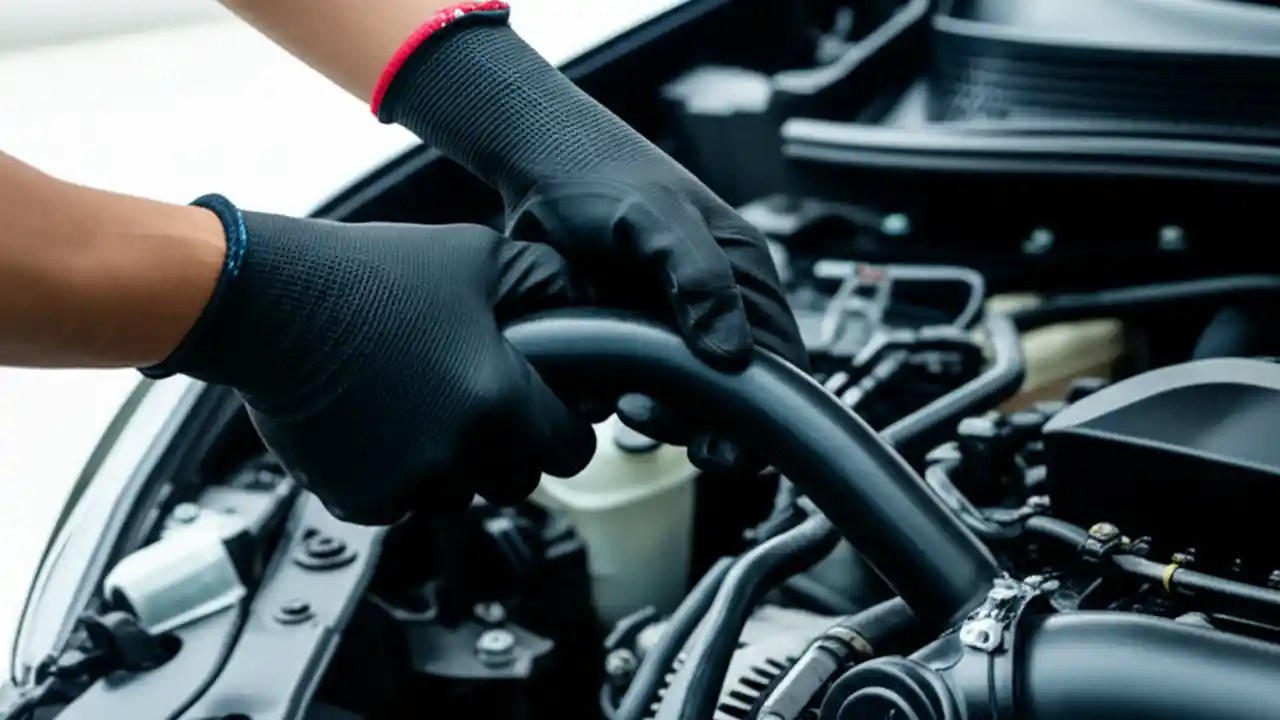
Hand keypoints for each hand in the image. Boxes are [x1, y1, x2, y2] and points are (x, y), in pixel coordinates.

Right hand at [144, 195, 594, 523]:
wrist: (267, 302)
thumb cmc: (370, 275)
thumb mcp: (477, 257)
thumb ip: (549, 284)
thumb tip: (590, 311)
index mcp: (499, 400)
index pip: (572, 450)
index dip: (567, 429)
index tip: (552, 415)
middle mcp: (457, 454)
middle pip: (519, 482)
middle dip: (510, 449)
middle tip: (479, 405)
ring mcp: (405, 484)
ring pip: (459, 498)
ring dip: (453, 466)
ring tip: (421, 407)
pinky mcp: (357, 501)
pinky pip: (402, 506)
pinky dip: (398, 477)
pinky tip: (381, 424)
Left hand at [377, 12, 808, 471]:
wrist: (540, 168)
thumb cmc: (608, 176)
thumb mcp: (658, 218)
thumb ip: (699, 278)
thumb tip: (732, 355)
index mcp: (745, 282)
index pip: (783, 368)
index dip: (765, 417)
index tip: (723, 445)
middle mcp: (716, 313)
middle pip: (734, 402)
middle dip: (698, 424)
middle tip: (647, 414)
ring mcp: (670, 334)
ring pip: (684, 407)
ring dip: (656, 418)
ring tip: (618, 396)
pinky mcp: (627, 346)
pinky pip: (635, 393)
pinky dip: (615, 402)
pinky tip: (591, 385)